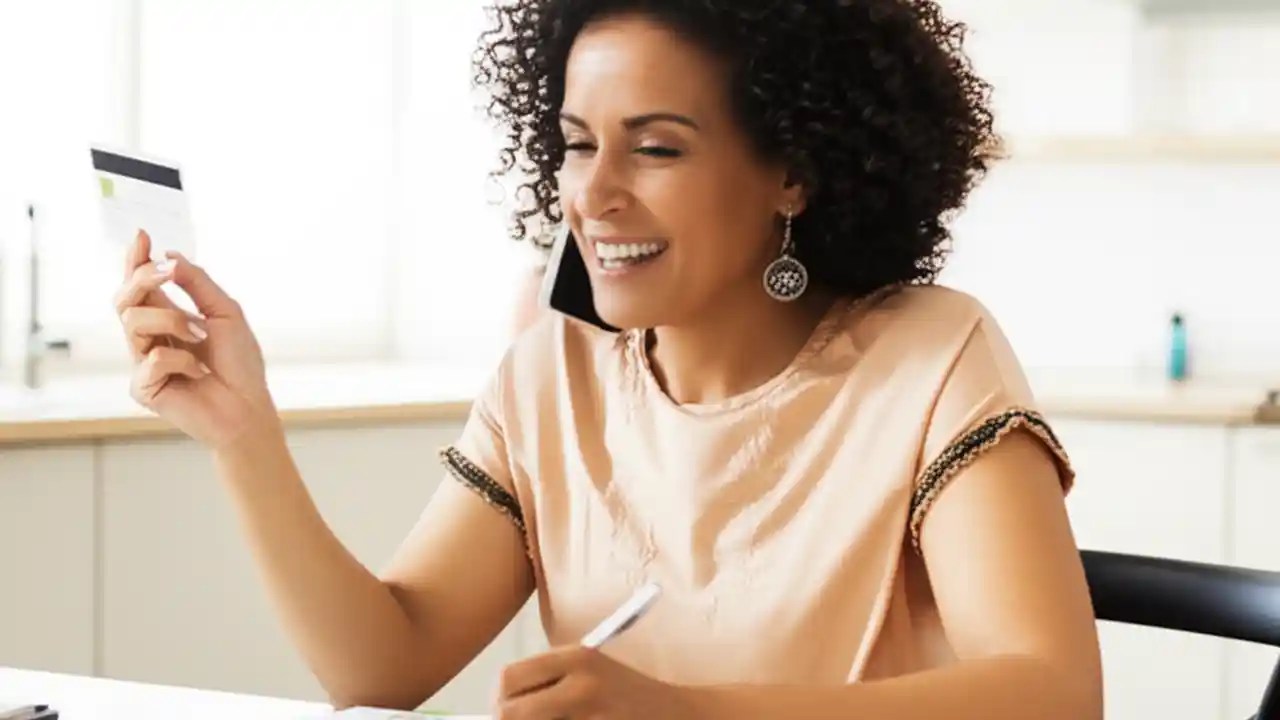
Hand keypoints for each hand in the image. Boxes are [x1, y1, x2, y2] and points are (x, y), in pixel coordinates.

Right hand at [114, 229, 278, 449]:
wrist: (249, 407)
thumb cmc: (241, 364)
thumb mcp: (225, 313)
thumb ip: (198, 283)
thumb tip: (170, 256)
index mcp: (168, 318)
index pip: (140, 286)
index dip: (135, 260)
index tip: (142, 235)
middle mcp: (151, 337)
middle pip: (124, 298)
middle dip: (142, 278)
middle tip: (167, 272)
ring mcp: (143, 362)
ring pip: (133, 321)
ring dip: (173, 321)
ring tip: (202, 337)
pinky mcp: (143, 387)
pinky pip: (152, 358)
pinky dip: (182, 360)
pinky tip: (200, 374)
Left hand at [494, 646, 694, 719]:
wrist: (681, 714)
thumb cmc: (628, 697)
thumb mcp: (591, 672)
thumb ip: (548, 683)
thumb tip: (499, 709)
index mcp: (578, 658)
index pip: (510, 677)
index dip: (500, 700)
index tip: (503, 711)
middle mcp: (583, 687)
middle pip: (511, 713)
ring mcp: (593, 719)